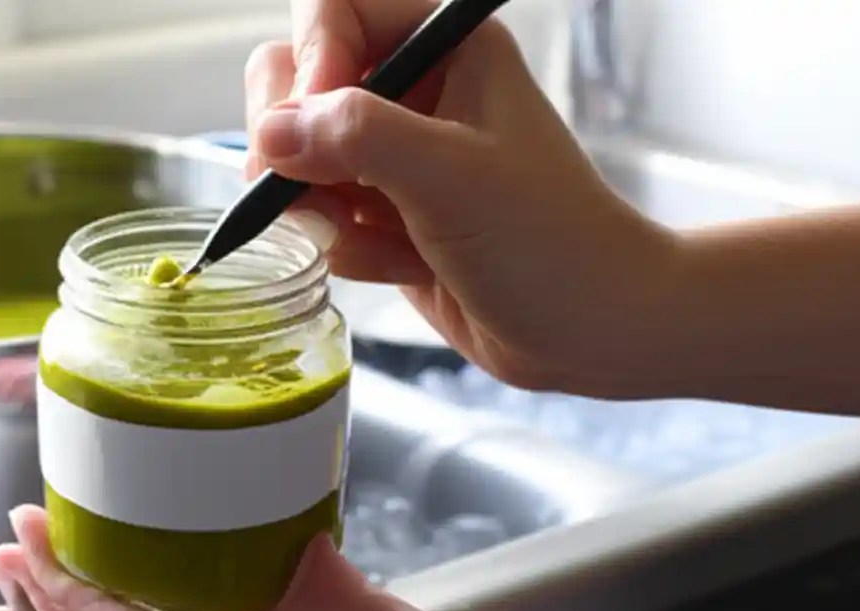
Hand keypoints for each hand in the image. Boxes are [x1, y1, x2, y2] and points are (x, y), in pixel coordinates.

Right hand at [246, 0, 681, 397]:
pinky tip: (402, 266)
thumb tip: (268, 134)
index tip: (311, 129)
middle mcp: (415, 92)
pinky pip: (322, 216)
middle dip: (300, 148)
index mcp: (445, 47)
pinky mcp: (386, 214)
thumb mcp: (450, 177)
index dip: (310, 63)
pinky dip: (348, 247)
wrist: (590, 329)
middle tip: (323, 195)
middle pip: (297, 84)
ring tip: (385, 242)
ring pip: (300, 158)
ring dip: (324, 209)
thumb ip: (356, 138)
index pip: (334, 10)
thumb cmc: (548, 243)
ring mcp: (396, 156)